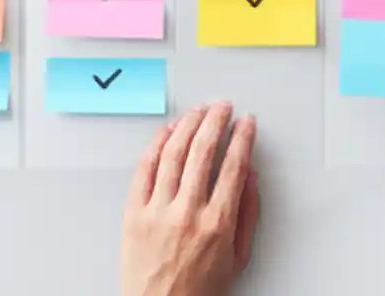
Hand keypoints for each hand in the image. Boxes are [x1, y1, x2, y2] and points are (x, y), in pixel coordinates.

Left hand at [121, 103, 259, 295]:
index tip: (247, 123)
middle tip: (223, 108)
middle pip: (203, 151)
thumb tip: (250, 178)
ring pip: (173, 153)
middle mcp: (187, 213)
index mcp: (217, 224)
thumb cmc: (197, 291)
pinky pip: (144, 169)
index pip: (233, 165)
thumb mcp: (237, 258)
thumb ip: (247, 214)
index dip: (242, 138)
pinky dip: (156, 144)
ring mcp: (157, 212)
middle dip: (216, 121)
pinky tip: (167, 131)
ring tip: (198, 112)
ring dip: (188, 125)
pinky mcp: (134, 214)